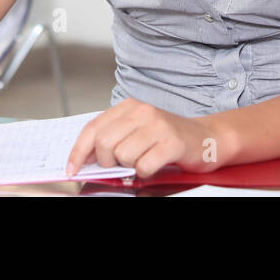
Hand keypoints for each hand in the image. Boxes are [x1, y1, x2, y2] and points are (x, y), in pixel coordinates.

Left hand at [66, 98, 218, 178]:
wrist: (207, 137)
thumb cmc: (168, 137)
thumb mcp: (137, 130)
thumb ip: (113, 138)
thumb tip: (85, 159)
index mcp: (128, 107)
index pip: (93, 128)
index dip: (79, 151)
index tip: (72, 169)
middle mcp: (142, 112)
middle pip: (104, 143)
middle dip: (107, 162)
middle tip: (120, 165)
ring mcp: (158, 125)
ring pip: (124, 155)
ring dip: (131, 166)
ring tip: (144, 160)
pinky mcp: (172, 142)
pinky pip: (144, 166)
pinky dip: (145, 172)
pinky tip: (155, 164)